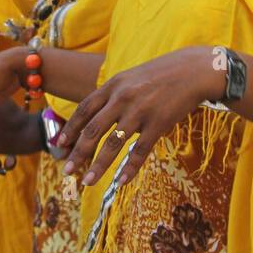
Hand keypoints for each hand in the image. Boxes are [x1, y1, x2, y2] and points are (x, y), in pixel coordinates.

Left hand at [60, 47, 221, 187]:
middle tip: (67, 170)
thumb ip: (113, 94)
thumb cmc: (161, 75)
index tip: (59, 145)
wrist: (193, 70)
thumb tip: (96, 116)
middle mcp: (122, 98)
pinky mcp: (158, 124)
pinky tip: (121, 181)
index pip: (84, 109)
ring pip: (112, 144)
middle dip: (78, 153)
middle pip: (93, 130)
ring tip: (87, 181)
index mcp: (113, 85)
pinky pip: (139, 151)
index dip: (70, 128)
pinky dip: (129, 168)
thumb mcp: (130, 78)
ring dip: (98, 166)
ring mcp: (140, 111)